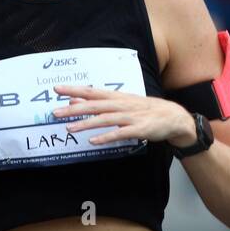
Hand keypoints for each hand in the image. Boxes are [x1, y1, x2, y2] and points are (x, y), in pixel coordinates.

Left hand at [52, 85, 195, 147]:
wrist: (174, 117)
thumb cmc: (146, 110)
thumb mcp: (122, 103)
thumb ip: (98, 103)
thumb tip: (75, 101)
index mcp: (118, 97)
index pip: (92, 92)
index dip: (74, 90)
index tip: (56, 89)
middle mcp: (122, 105)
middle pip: (95, 105)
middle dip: (74, 109)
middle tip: (55, 113)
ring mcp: (131, 117)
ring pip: (105, 119)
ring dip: (86, 124)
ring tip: (70, 129)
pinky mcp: (139, 129)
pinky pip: (120, 133)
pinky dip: (107, 137)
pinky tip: (94, 141)